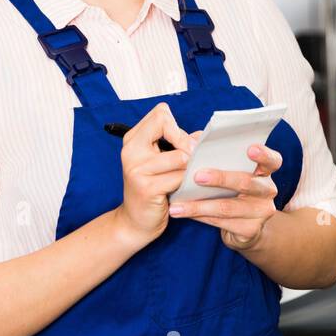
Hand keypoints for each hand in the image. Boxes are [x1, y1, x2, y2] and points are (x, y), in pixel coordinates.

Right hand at [114, 103, 196, 249]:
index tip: (181, 144)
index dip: (176, 127)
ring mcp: (137, 170)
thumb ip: (179, 144)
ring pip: (180, 156)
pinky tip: (184, 190)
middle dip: (185, 143)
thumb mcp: (162, 161)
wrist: (135, 222)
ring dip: (189, 167)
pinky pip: (179, 178)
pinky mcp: (146, 188)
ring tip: (186, 177)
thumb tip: (203, 135)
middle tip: (188, 160)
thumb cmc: (153, 189)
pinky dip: (187, 183)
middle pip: (167, 125)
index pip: (160, 114)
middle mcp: (131, 151)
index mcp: (134, 140)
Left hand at [167, 142, 281, 249]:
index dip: (264, 154)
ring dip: (199, 205)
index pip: (272, 160)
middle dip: (220, 178)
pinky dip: (200, 217)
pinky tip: (184, 213)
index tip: (250, 148)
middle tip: (197, 176)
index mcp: (265, 171)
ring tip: (176, 206)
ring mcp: (261, 212)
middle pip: (246, 183)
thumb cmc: (232, 190)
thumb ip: (216, 153)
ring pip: (227, 207)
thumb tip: (194, 141)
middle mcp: (268, 190)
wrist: (244, 226)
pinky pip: (221, 222)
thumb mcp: (229, 171)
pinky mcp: (250, 230)